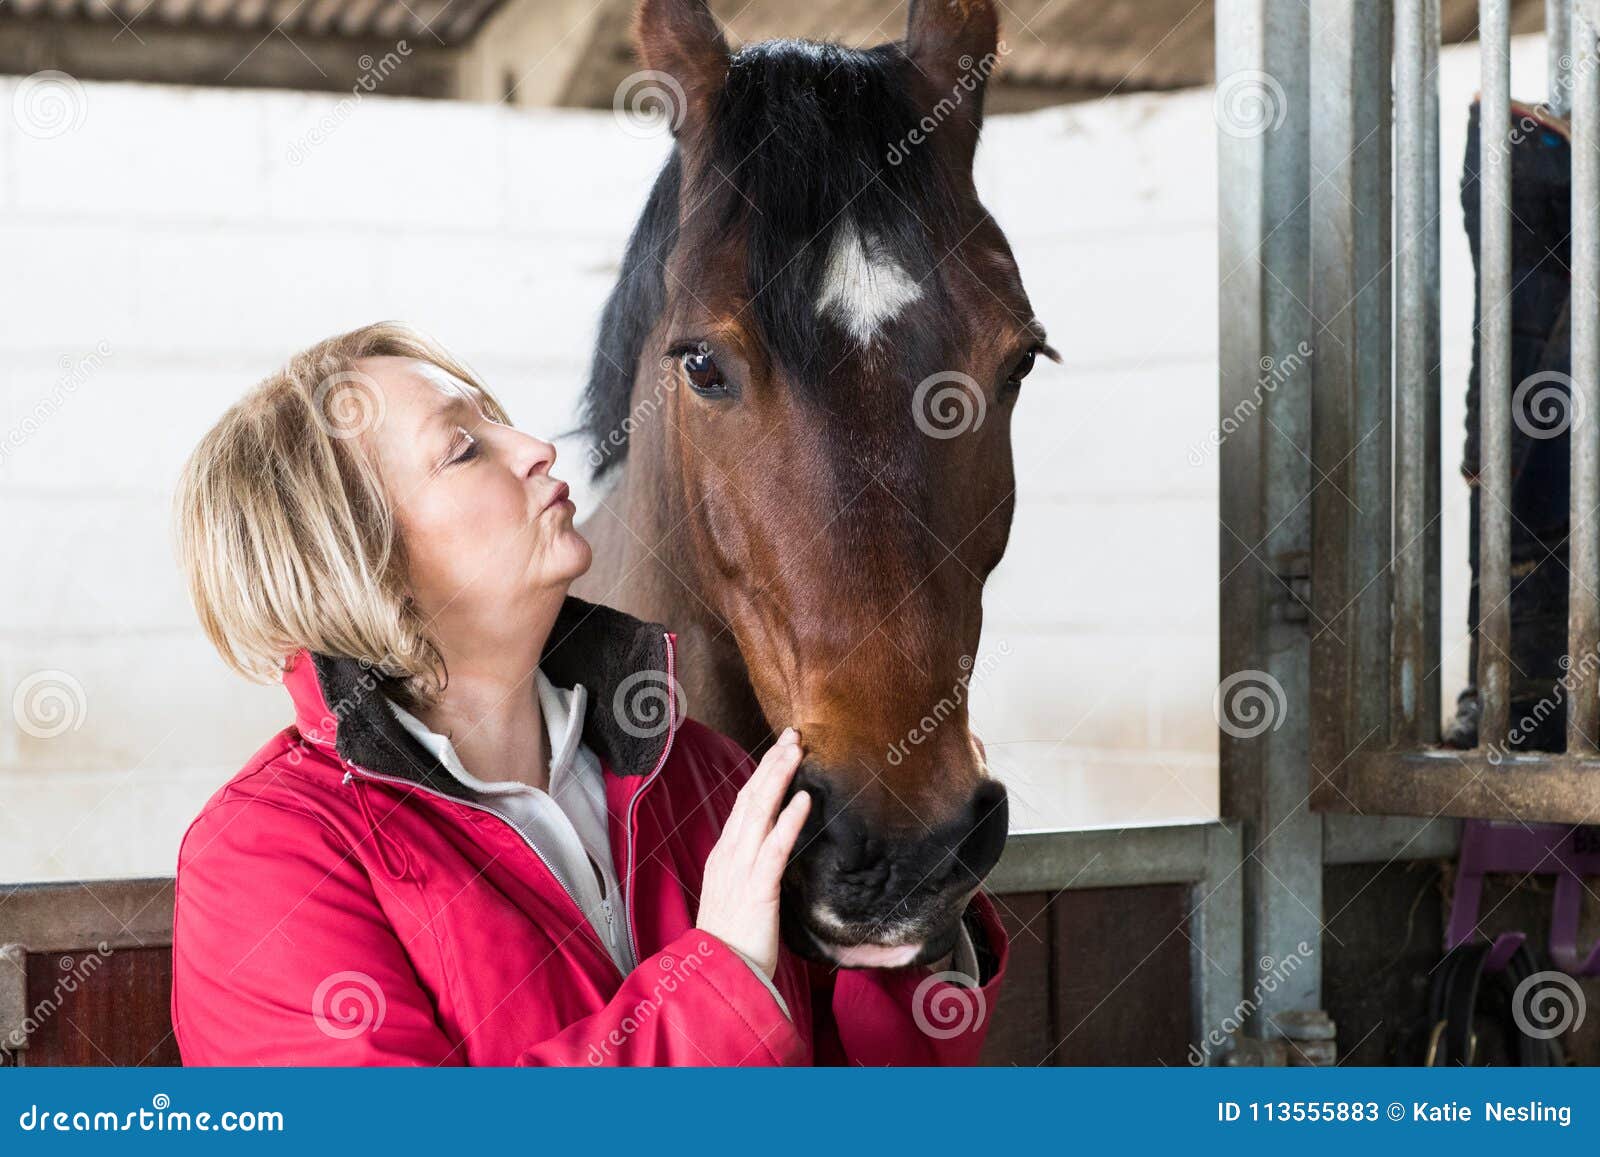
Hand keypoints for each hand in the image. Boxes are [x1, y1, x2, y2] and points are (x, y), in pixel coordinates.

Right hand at [695, 727, 811, 979]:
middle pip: (751, 798)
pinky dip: (788, 821)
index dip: (763, 774)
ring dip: (780, 779)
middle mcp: (729, 855)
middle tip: (793, 735)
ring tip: (798, 752)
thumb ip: (750, 869)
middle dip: (772, 764)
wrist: (718, 976)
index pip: (744, 804)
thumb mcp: (738, 896)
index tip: (781, 750)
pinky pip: (775, 849)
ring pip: (760, 813)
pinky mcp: (756, 890)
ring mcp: (740, 870)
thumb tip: (770, 849)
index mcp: (724, 855)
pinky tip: (804, 800)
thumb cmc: (733, 942)